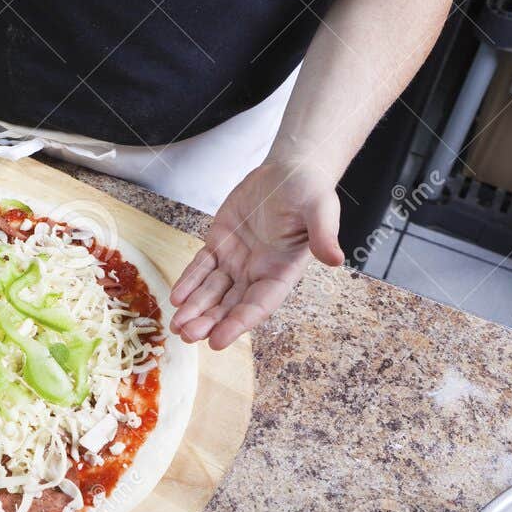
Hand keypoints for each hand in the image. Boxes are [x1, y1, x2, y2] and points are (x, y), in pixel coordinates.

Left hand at [169, 159, 343, 348]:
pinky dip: (188, 282)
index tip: (218, 341)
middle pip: (230, 304)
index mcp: (282, 271)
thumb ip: (324, 235)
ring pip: (212, 291)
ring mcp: (237, 259)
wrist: (290, 170)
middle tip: (187, 336)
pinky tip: (175, 298)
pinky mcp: (221, 243)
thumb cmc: (310, 190)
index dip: (237, 323)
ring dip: (194, 309)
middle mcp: (258, 271)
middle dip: (209, 321)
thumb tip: (335, 259)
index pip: (258, 305)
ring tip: (176, 326)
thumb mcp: (321, 209)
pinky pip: (201, 267)